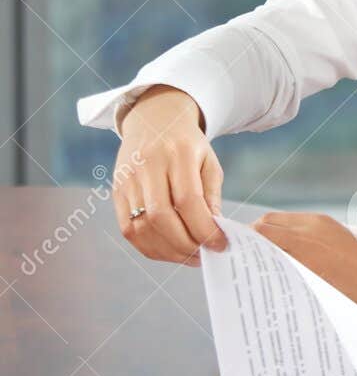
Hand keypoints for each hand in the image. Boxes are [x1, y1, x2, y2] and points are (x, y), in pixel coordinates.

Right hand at [114, 85, 226, 264]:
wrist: (152, 120)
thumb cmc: (187, 144)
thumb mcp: (208, 162)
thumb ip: (211, 196)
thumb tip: (213, 232)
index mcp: (177, 153)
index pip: (188, 200)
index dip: (204, 228)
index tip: (220, 243)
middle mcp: (147, 165)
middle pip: (161, 217)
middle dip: (186, 244)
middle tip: (204, 254)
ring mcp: (127, 180)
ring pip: (142, 228)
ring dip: (168, 251)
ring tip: (189, 256)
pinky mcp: (117, 192)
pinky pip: (128, 230)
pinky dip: (149, 247)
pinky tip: (168, 250)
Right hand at [252, 211, 356, 311]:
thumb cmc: (350, 295)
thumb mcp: (312, 290)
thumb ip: (284, 274)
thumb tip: (261, 271)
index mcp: (303, 244)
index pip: (261, 232)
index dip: (244, 241)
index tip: (234, 252)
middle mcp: (310, 227)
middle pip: (268, 221)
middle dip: (254, 236)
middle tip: (246, 255)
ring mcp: (320, 223)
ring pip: (282, 219)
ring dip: (271, 233)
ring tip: (266, 254)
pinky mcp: (329, 224)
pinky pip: (299, 221)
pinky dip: (287, 231)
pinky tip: (288, 251)